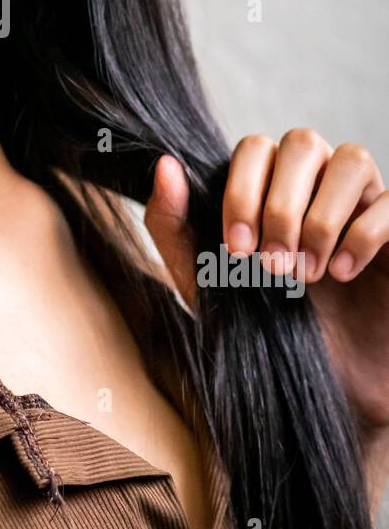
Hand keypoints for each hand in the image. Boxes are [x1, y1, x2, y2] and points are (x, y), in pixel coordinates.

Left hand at [144, 132, 388, 436]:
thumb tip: (164, 166)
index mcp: (270, 184)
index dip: (242, 190)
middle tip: (271, 266)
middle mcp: (318, 180)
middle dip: (280, 205)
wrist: (323, 386)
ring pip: (352, 159)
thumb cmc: (261, 326)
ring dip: (321, 218)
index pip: (255, 147)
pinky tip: (342, 273)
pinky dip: (362, 235)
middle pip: (302, 142)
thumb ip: (173, 225)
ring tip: (307, 274)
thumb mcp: (202, 280)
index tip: (236, 248)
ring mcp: (363, 201)